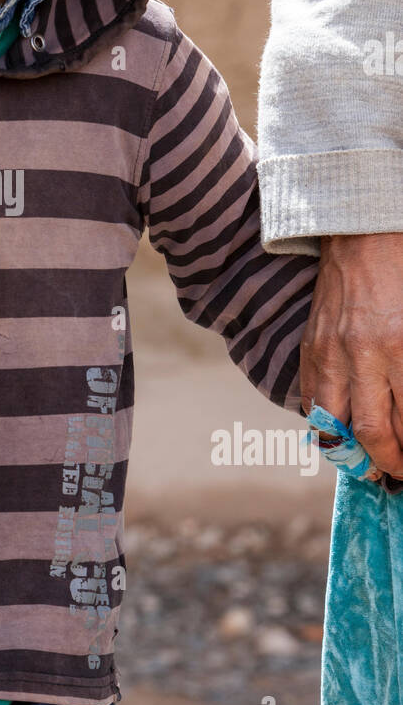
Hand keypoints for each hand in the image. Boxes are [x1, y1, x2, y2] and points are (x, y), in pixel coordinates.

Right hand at [300, 233, 402, 479]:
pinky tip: (341, 430)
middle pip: (375, 433)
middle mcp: (365, 355)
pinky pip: (312, 399)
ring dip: (353, 453)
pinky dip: (325, 423)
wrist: (364, 232)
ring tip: (367, 462)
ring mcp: (331, 351)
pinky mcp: (311, 345)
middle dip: (389, 462)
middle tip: (398, 473)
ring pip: (335, 425)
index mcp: (402, 346)